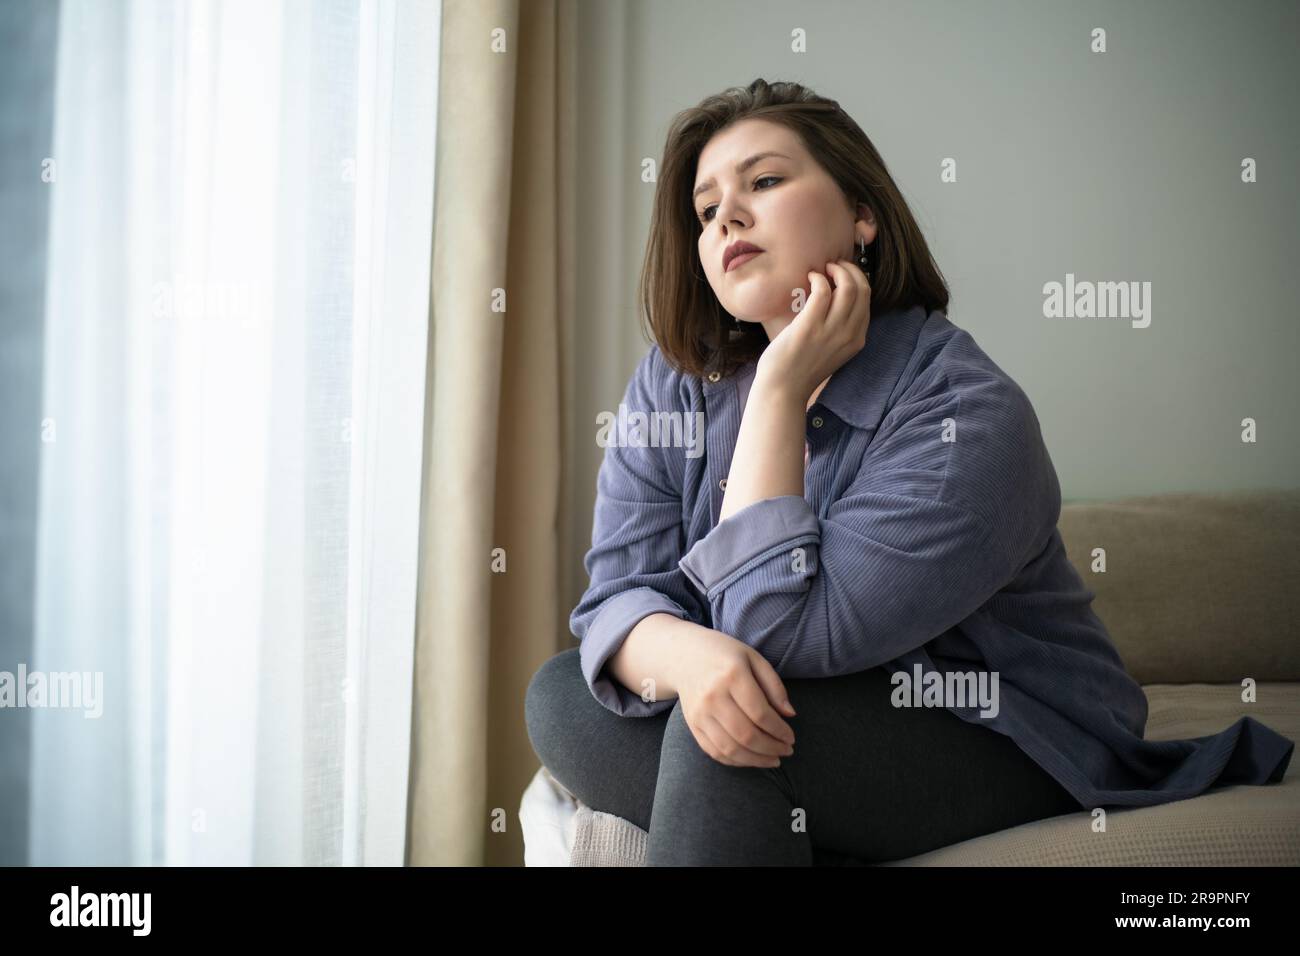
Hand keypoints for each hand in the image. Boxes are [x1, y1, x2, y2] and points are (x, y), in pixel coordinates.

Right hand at [673, 625, 797, 767]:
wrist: (684, 655)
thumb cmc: (725, 655)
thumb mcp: (754, 658)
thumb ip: (774, 686)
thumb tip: (790, 714)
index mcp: (732, 675)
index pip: (760, 713)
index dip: (779, 731)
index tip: (791, 738)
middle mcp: (713, 696)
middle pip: (746, 735)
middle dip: (771, 748)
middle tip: (786, 751)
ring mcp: (699, 713)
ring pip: (730, 748)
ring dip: (756, 760)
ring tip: (773, 760)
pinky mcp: (692, 724)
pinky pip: (714, 751)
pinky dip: (736, 761)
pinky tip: (751, 759)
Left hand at [756, 259, 871, 403]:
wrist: (783, 389)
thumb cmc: (800, 368)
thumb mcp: (831, 349)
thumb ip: (839, 328)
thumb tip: (833, 296)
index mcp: (857, 339)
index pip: (867, 299)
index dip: (857, 279)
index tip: (843, 273)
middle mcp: (849, 335)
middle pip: (863, 289)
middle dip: (850, 270)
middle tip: (833, 266)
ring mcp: (831, 331)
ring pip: (848, 287)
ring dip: (837, 270)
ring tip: (823, 268)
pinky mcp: (810, 327)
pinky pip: (823, 291)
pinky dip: (818, 278)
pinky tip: (809, 277)